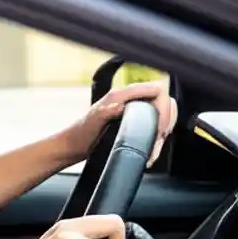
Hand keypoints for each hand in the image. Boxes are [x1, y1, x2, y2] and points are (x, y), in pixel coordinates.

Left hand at [59, 81, 176, 165]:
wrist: (71, 147)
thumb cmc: (79, 134)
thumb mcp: (92, 122)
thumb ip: (105, 111)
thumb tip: (119, 106)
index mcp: (121, 95)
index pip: (156, 90)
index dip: (163, 108)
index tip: (160, 128)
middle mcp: (128, 99)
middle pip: (164, 102)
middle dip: (166, 121)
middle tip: (158, 139)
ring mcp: (132, 110)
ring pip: (162, 114)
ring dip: (163, 131)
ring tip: (154, 147)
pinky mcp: (133, 121)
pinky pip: (154, 123)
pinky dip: (157, 136)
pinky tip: (152, 148)